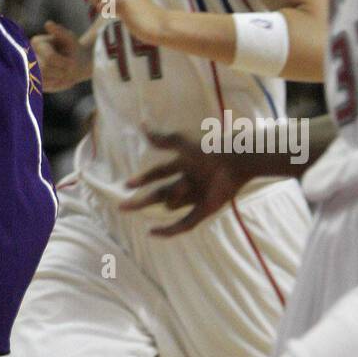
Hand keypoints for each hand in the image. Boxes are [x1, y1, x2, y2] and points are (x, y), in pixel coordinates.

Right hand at [32, 22, 87, 91]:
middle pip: (44, 70)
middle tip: (70, 71)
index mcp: (36, 42)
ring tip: (66, 75)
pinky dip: (55, 85)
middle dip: (60, 72)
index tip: (73, 63)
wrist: (73, 61)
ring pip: (42, 80)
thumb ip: (60, 31)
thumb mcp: (69, 38)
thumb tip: (48, 24)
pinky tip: (61, 80)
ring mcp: (29, 68)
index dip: (63, 63)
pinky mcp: (32, 80)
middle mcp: (29, 55)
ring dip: (58, 79)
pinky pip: (43, 87)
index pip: (50, 58)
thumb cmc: (72, 47)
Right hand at [118, 132, 250, 236]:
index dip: (142, 178)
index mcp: (183, 165)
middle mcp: (188, 182)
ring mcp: (196, 197)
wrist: (236, 161)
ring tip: (189, 183)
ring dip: (173, 197)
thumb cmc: (210, 149)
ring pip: (172, 204)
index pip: (157, 173)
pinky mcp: (205, 211)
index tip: (126, 184)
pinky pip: (183, 224)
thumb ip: (162, 138)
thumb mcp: (183, 141)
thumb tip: (141, 124)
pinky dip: (168, 230)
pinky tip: (152, 232)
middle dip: (141, 200)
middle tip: (122, 206)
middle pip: (159, 194)